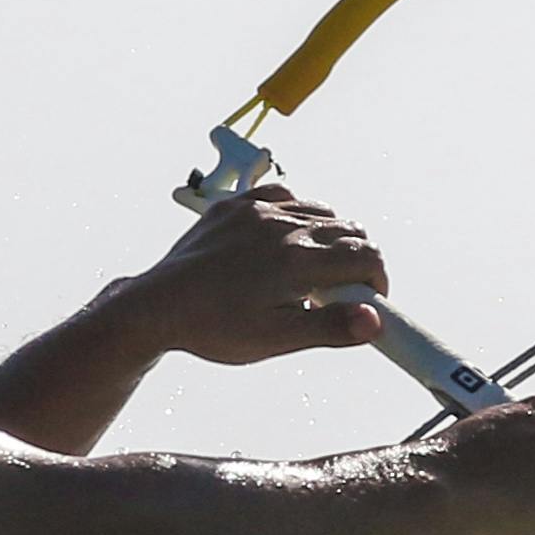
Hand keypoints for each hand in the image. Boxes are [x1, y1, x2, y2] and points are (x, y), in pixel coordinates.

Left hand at [131, 185, 390, 367]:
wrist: (157, 306)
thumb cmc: (213, 328)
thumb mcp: (275, 339)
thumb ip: (329, 328)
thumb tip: (373, 321)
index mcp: (297, 262)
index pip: (366, 256)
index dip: (378, 279)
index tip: (370, 299)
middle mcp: (282, 227)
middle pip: (349, 231)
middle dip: (359, 260)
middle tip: (344, 290)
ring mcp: (258, 212)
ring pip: (321, 211)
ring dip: (331, 237)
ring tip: (315, 270)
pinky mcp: (236, 205)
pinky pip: (284, 196)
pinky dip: (297, 215)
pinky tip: (288, 240)